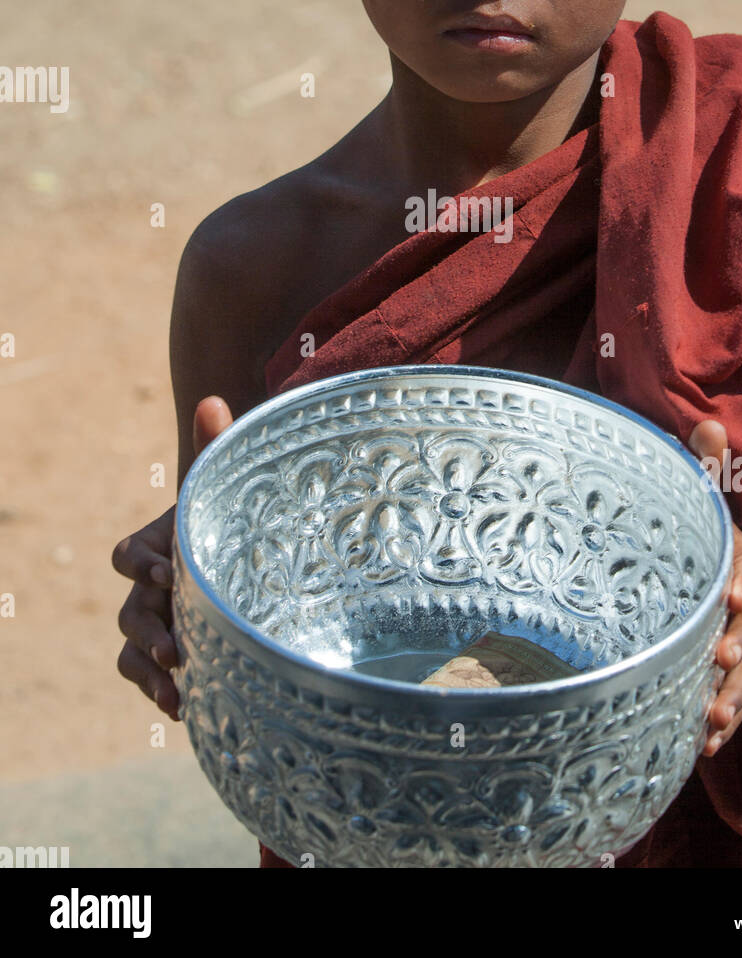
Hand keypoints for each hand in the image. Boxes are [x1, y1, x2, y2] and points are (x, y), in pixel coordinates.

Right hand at [113, 396, 233, 721]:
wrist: (247, 548)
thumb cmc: (231, 512)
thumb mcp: (224, 483)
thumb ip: (215, 444)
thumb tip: (213, 400)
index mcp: (155, 545)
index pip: (126, 556)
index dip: (141, 564)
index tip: (168, 572)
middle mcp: (149, 589)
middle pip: (128, 612)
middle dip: (147, 631)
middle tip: (176, 648)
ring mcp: (159, 623)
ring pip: (132, 651)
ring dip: (150, 673)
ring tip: (177, 692)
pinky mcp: (177, 653)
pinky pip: (151, 677)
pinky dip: (162, 692)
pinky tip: (185, 709)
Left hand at [688, 420, 741, 756]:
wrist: (682, 580)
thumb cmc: (688, 538)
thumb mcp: (692, 504)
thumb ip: (701, 470)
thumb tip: (709, 422)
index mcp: (736, 562)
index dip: (741, 581)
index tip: (727, 597)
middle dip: (739, 644)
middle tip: (718, 659)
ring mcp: (735, 643)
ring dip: (730, 695)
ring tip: (710, 717)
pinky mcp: (719, 675)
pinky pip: (727, 701)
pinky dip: (716, 722)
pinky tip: (698, 744)